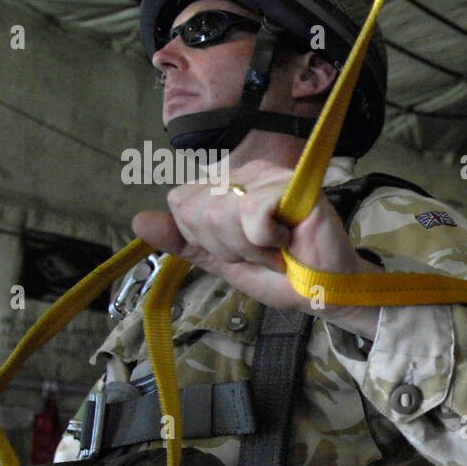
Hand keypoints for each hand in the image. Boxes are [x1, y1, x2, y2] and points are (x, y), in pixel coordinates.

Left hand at [131, 162, 381, 335]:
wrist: (326, 293)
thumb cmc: (284, 276)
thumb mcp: (225, 261)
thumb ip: (185, 241)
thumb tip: (139, 221)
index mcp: (227, 185)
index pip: (180, 202)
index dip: (205, 238)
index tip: (241, 249)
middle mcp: (246, 172)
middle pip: (196, 210)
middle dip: (227, 246)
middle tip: (263, 251)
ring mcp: (270, 176)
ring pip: (220, 212)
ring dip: (249, 247)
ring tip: (277, 249)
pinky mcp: (293, 186)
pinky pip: (251, 211)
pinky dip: (265, 240)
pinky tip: (288, 241)